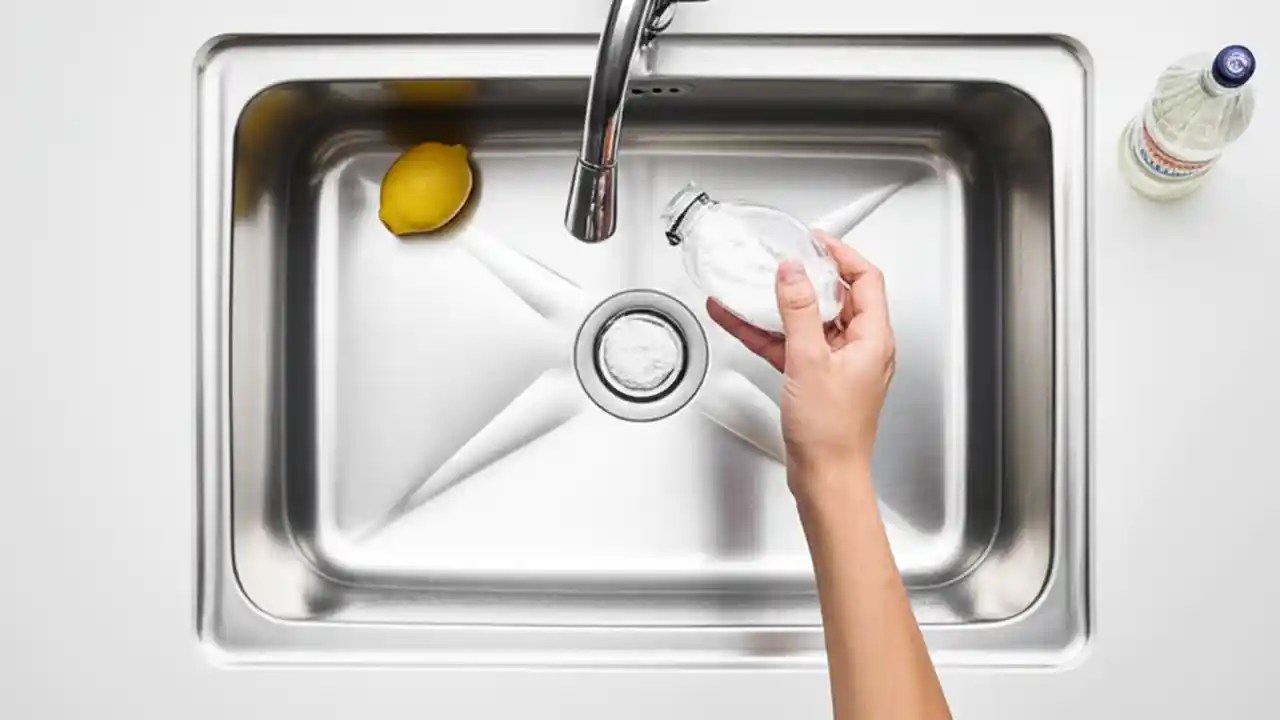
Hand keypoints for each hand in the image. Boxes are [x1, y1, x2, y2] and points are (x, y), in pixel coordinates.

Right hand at [707, 232, 895, 498]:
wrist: (825, 477)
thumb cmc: (831, 433)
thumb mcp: (809, 361)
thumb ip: (797, 312)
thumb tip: (792, 273)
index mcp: (873, 339)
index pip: (865, 280)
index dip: (841, 255)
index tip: (815, 241)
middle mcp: (860, 348)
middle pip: (835, 297)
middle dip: (804, 277)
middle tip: (782, 258)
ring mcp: (837, 364)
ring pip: (806, 321)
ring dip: (777, 305)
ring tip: (749, 286)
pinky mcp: (815, 379)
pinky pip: (790, 345)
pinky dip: (766, 333)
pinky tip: (738, 322)